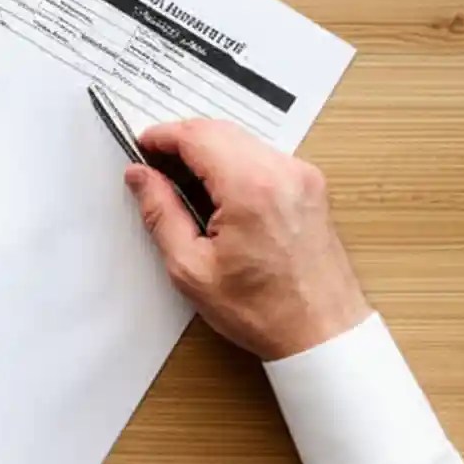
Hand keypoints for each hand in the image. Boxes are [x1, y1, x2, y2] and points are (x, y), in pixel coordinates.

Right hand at [125, 120, 369, 360]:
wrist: (323, 333)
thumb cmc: (265, 310)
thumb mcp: (192, 268)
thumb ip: (160, 213)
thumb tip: (141, 177)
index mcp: (251, 188)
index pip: (196, 135)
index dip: (162, 136)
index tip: (141, 147)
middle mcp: (282, 172)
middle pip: (219, 130)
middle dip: (183, 141)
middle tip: (155, 168)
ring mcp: (302, 176)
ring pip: (241, 140)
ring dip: (208, 151)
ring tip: (184, 186)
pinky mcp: (311, 186)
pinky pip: (263, 156)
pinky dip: (234, 162)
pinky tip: (218, 194)